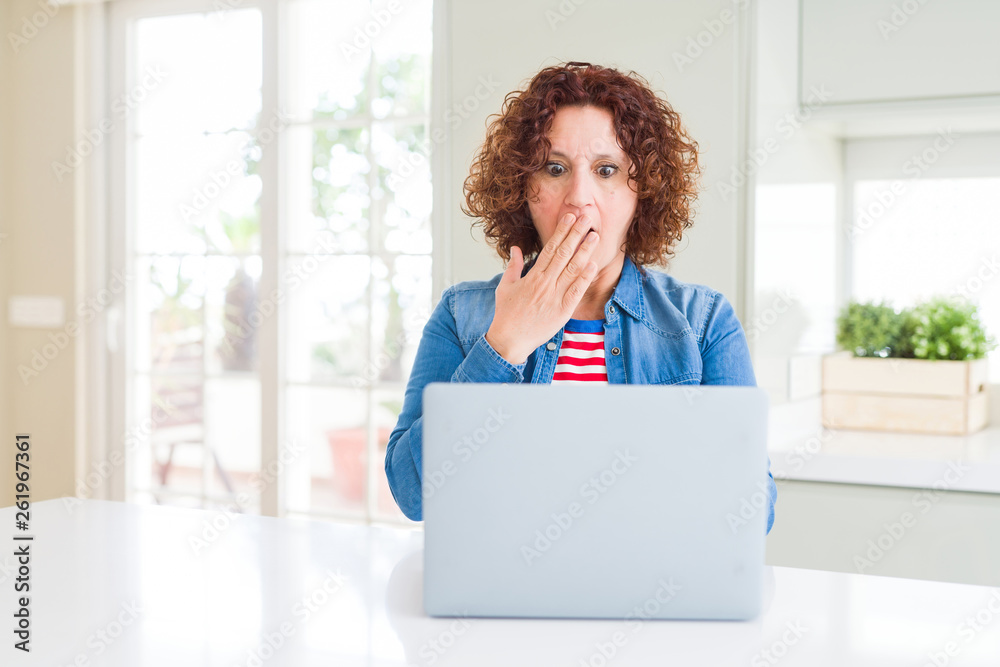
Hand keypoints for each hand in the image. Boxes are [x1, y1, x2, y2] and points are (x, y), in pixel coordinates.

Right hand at [485, 213, 599, 363]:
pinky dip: (585, 278)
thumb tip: (516, 248)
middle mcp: (545, 284)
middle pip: (563, 254)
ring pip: (572, 270)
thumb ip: (513, 266)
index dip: (561, 232)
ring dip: (584, 252)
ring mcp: (554, 297)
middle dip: (575, 234)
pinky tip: (593, 265)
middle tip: (587, 218)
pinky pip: (576, 292)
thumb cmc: (506, 314)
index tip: (569, 217)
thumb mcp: (505, 286)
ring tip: (595, 236)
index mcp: (532, 276)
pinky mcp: (562, 312)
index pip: (549, 248)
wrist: (509, 340)